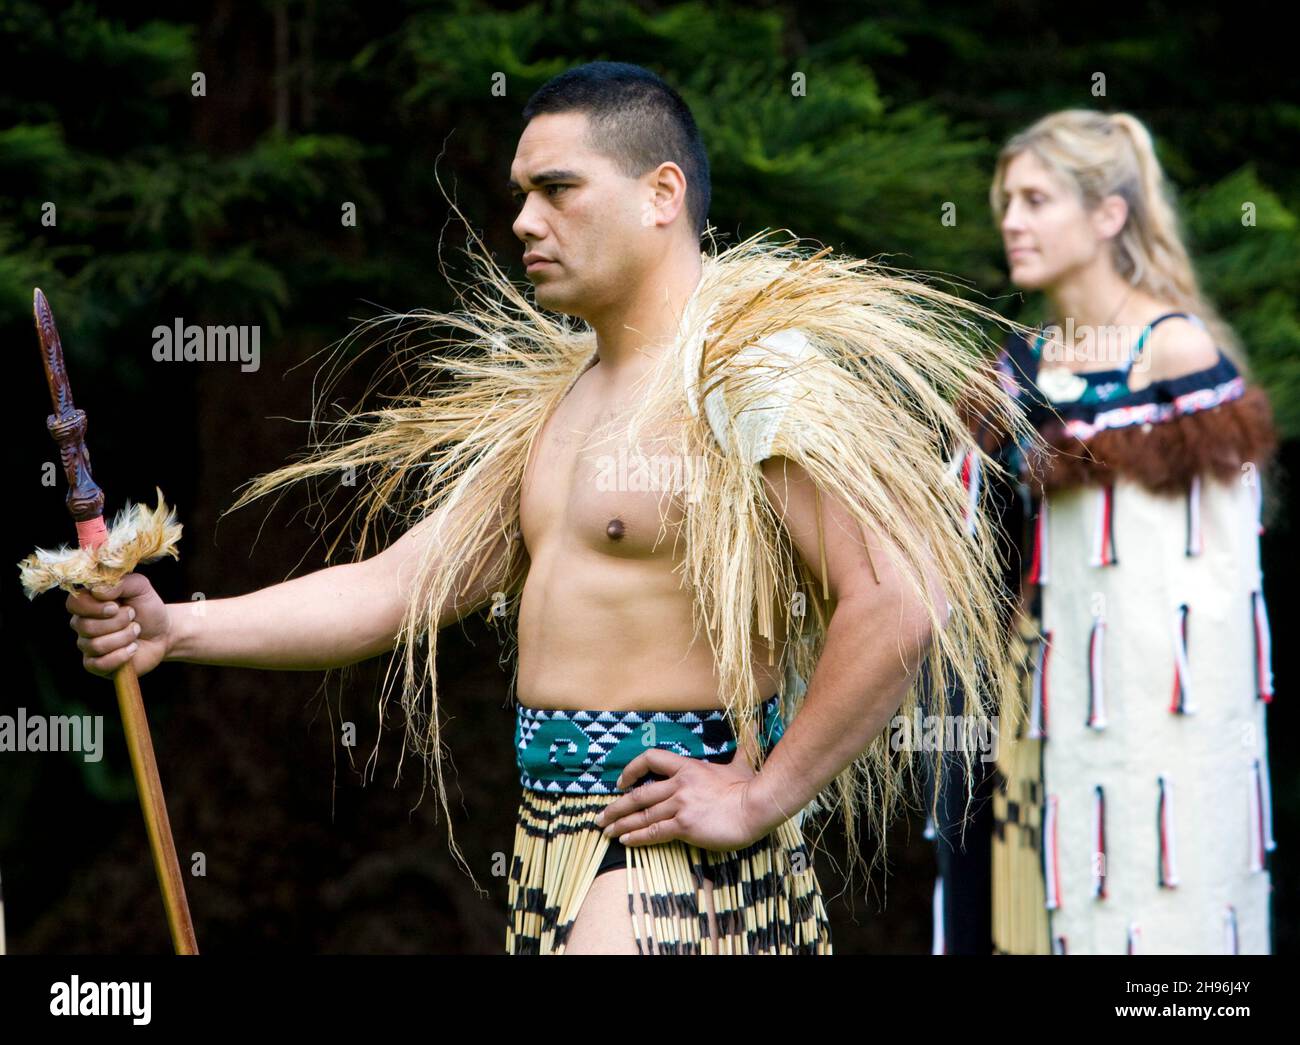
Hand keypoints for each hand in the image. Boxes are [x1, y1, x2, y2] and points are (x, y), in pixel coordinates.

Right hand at [66, 573, 170, 678]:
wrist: (163, 633)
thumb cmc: (147, 609)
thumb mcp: (140, 587)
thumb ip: (120, 582)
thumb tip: (98, 591)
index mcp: (88, 603)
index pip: (73, 604)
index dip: (93, 607)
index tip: (116, 606)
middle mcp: (82, 624)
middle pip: (85, 627)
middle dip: (117, 622)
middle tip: (133, 616)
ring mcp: (87, 646)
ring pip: (95, 645)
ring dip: (124, 637)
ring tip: (136, 631)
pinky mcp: (96, 665)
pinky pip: (100, 664)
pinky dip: (122, 655)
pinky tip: (133, 648)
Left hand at [594, 749, 768, 851]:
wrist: (756, 807)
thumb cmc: (750, 787)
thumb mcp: (741, 763)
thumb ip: (741, 749)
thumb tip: (751, 732)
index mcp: (688, 767)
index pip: (651, 759)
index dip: (631, 769)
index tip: (620, 782)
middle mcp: (679, 785)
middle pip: (639, 794)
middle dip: (616, 807)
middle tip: (601, 816)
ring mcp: (680, 805)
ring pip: (642, 815)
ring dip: (622, 824)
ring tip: (607, 831)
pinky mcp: (685, 826)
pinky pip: (654, 832)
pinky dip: (637, 837)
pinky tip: (626, 841)